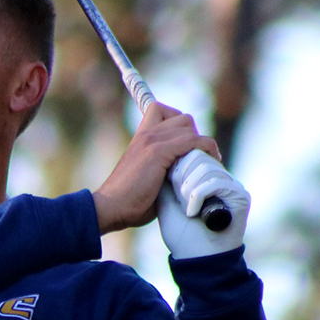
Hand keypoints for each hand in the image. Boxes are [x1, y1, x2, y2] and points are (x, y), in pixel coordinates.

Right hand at [92, 103, 220, 233]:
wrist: (110, 207)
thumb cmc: (129, 202)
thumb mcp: (149, 178)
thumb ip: (165, 168)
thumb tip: (190, 171)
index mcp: (141, 137)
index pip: (162, 111)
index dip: (180, 126)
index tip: (187, 148)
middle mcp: (146, 134)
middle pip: (182, 118)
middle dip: (195, 136)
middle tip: (197, 158)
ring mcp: (151, 141)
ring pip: (188, 126)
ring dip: (201, 143)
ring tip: (204, 162)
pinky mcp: (157, 152)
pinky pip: (192, 140)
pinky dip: (206, 148)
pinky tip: (209, 161)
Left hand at [156, 151, 249, 258]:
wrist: (195, 259)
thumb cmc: (182, 234)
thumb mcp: (167, 200)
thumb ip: (168, 177)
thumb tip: (166, 153)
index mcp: (204, 177)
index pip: (190, 152)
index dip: (176, 166)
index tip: (169, 186)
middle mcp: (220, 178)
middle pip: (198, 155)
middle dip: (181, 176)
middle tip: (179, 200)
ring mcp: (232, 186)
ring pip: (206, 167)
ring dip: (189, 189)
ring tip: (186, 209)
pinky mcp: (240, 196)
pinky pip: (216, 181)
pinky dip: (198, 196)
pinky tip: (192, 213)